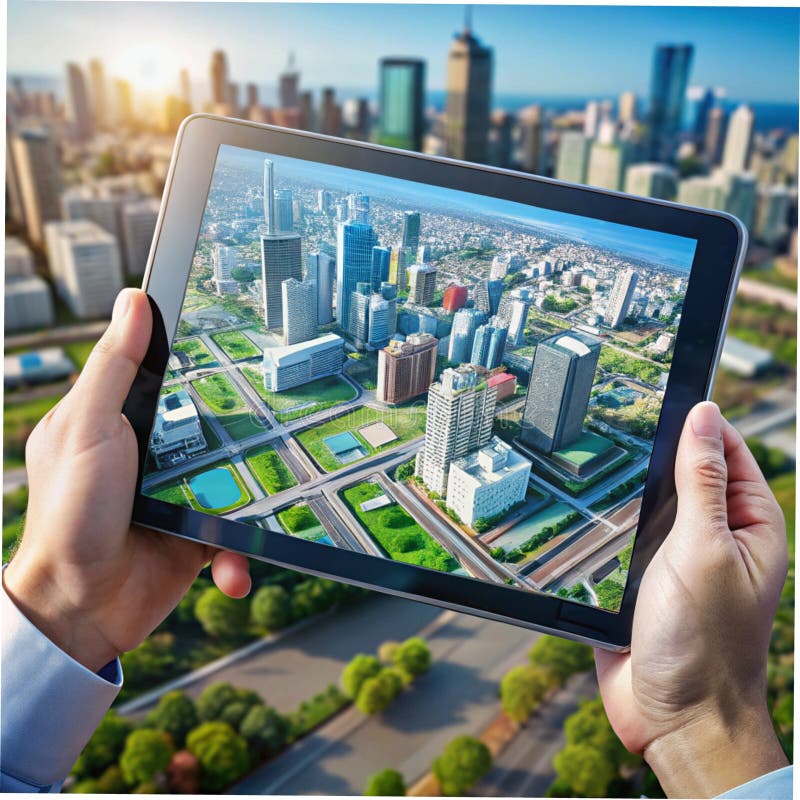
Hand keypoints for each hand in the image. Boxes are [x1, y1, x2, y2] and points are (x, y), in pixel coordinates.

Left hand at [4, 289, 251, 672]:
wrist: (78, 609)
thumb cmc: (70, 513)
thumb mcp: (88, 428)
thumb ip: (113, 368)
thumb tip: (135, 300)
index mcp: (123, 418)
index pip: (167, 371)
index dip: (200, 351)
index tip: (242, 332)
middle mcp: (156, 452)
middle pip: (217, 422)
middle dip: (252, 426)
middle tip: (286, 416)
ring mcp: (181, 494)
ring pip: (238, 478)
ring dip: (257, 498)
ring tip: (270, 507)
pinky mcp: (199, 534)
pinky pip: (236, 533)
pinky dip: (239, 555)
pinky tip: (232, 572)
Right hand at [594, 402, 788, 796]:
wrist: (670, 716)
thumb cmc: (704, 643)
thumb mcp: (704, 549)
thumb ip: (702, 481)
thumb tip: (704, 416)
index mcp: (750, 525)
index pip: (729, 451)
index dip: (701, 420)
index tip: (666, 387)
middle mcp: (715, 536)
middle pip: (685, 471)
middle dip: (654, 451)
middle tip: (616, 420)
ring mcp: (676, 555)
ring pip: (648, 500)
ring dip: (627, 486)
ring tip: (596, 458)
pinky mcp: (640, 575)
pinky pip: (622, 532)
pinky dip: (607, 517)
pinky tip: (584, 505)